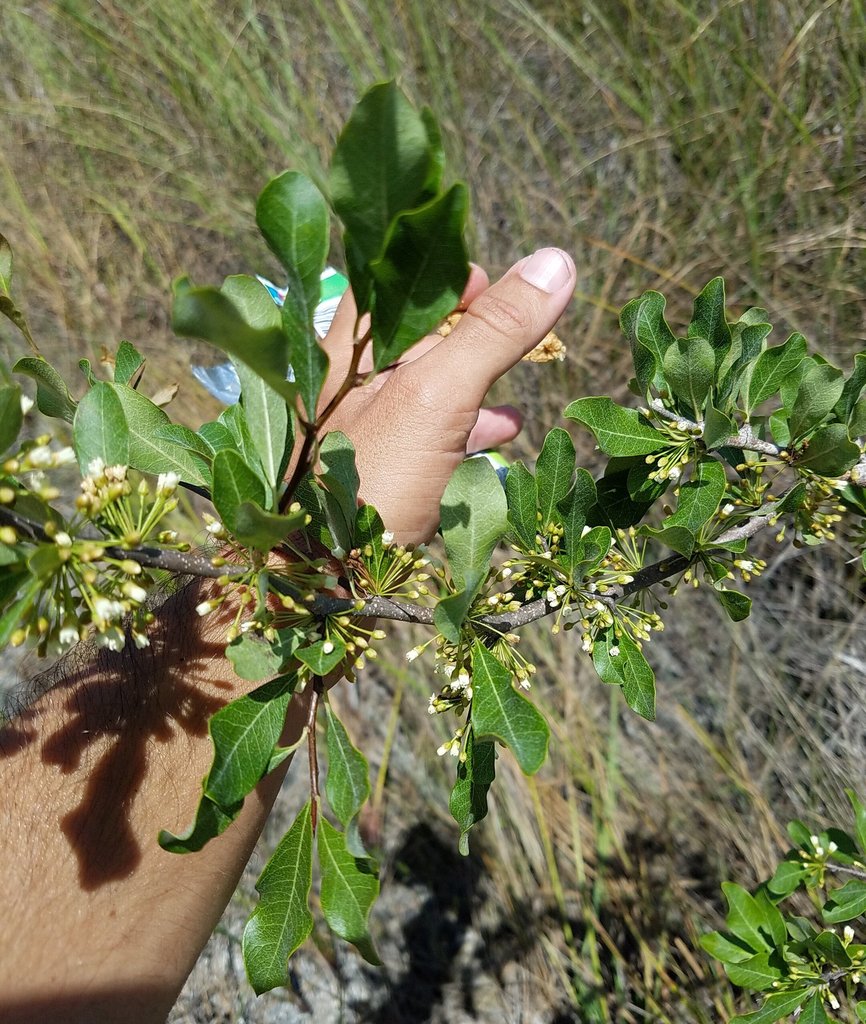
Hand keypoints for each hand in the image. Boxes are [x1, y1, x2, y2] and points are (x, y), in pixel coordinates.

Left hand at [322, 247, 575, 544]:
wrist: (330, 579)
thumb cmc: (372, 478)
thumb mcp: (436, 394)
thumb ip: (492, 331)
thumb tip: (556, 261)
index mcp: (348, 350)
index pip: (393, 284)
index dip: (440, 274)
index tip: (489, 280)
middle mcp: (352, 384)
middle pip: (417, 336)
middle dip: (469, 329)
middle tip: (516, 328)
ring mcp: (368, 432)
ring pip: (429, 389)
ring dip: (476, 380)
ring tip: (520, 379)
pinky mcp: (385, 475)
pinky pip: (432, 438)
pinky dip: (470, 429)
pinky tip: (505, 432)